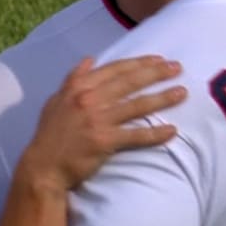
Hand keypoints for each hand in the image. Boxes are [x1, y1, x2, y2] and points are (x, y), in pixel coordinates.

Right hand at [17, 56, 185, 191]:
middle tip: (178, 68)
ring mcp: (99, 120)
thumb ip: (74, 78)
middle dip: (157, 73)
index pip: (115, 69)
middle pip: (130, 82)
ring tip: (182, 93)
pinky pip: (137, 135)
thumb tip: (91, 59)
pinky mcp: (105, 141)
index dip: (139, 62)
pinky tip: (172, 130)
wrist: (43, 166)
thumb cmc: (50, 134)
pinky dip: (156, 133)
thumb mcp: (56, 99)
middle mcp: (90, 99)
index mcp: (79, 86)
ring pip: (138, 105)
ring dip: (163, 98)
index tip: (158, 59)